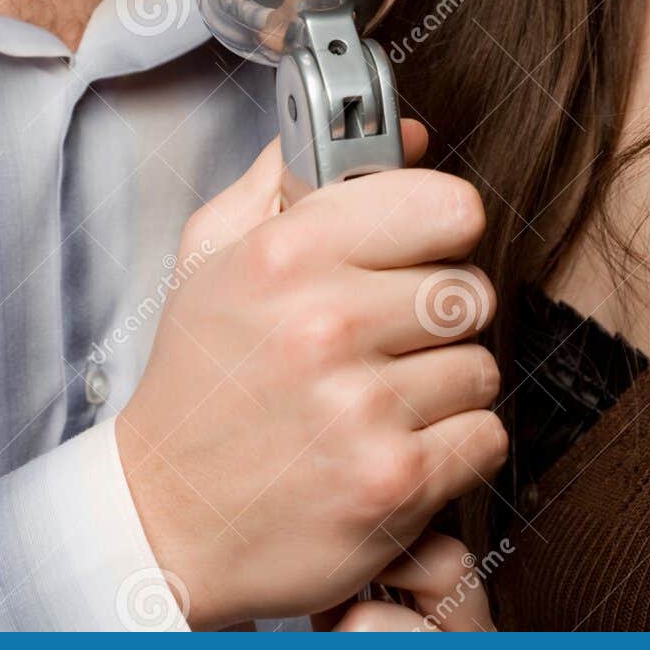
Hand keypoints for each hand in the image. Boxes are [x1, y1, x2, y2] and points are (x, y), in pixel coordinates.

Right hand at [116, 121, 504, 629]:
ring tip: (383, 395)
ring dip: (444, 384)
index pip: (446, 205)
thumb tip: (401, 132)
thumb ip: (295, 175)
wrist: (164, 518)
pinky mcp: (393, 483)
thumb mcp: (213, 254)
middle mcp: (325, 324)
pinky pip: (485, 437)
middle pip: (470, 289)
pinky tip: (396, 443)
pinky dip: (454, 447)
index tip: (427, 243)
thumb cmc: (198, 379)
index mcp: (286, 253)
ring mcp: (361, 408)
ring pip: (480, 366)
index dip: (443, 225)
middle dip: (438, 313)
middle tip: (391, 334)